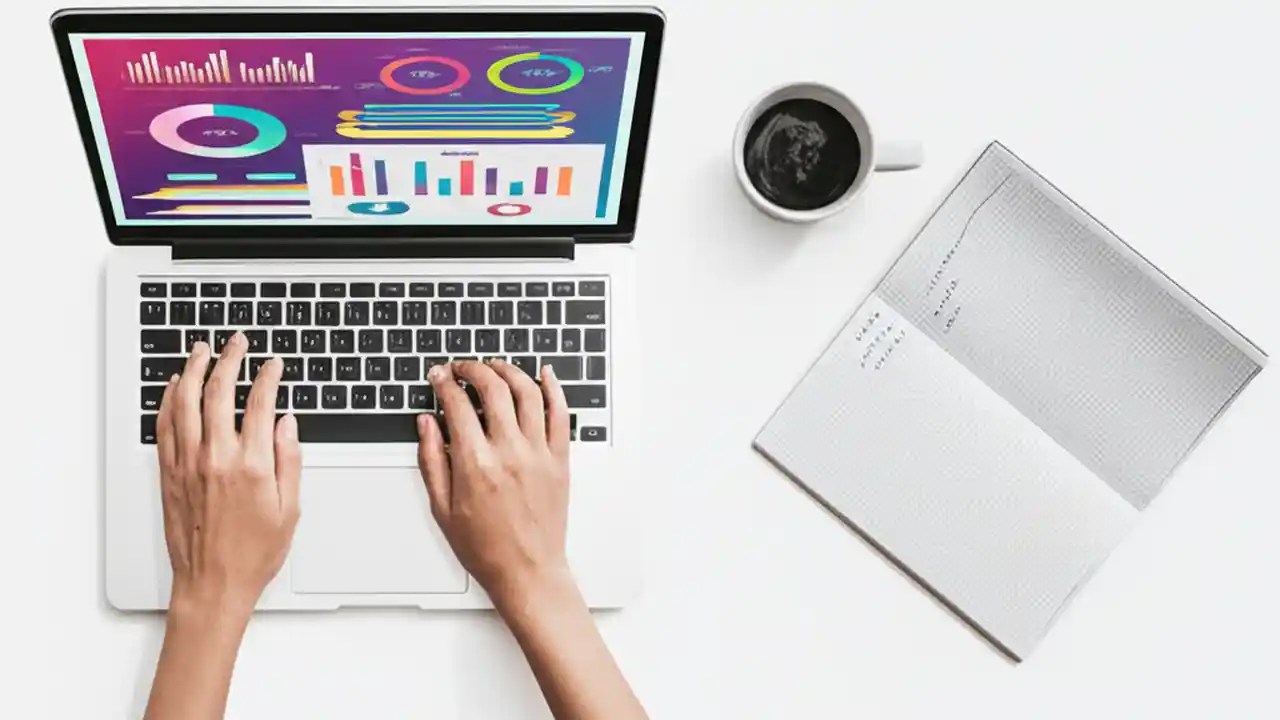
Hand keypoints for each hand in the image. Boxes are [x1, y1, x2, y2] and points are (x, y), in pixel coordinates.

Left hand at [155, 333, 301, 617]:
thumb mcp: (290, 508)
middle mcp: (216, 459)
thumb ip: (290, 459)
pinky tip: (175, 386)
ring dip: (194, 370)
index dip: (268, 377)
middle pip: (219, 392)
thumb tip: (287, 423)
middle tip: (236, 343)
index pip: (260, 404)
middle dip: (229, 359)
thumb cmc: (253, 554)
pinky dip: (169, 400)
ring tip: (202, 350)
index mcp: (253, 466)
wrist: (212, 584)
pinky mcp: (169, 474)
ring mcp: (188, 464)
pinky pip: (165, 426)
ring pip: (185, 402)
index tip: (272, 365)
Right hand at [417, 360, 571, 609]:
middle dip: (474, 369)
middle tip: (464, 368)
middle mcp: (509, 452)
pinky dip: (553, 388)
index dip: (445, 383)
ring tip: (496, 367)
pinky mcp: (560, 460)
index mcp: (475, 464)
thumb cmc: (485, 547)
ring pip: (528, 393)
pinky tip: (544, 375)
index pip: (457, 405)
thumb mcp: (441, 507)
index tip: (440, 376)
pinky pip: (560, 414)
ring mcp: (538, 454)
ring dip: (510, 371)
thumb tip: (425, 423)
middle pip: (493, 389)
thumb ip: (431, 459)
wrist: (527, 572)